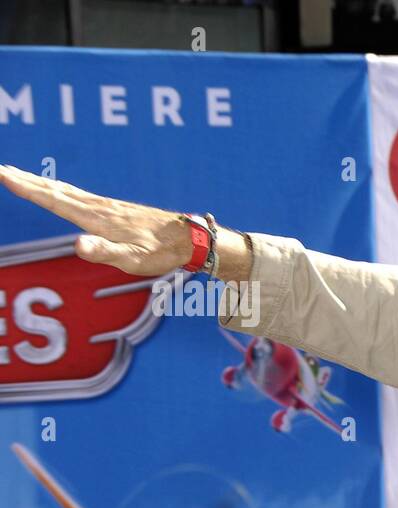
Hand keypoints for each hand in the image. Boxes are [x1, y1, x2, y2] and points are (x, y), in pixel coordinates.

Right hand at [0, 165, 250, 281]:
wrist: (190, 239)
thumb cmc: (162, 252)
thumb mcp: (133, 259)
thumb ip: (105, 252)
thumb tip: (78, 244)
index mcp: (96, 218)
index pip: (53, 199)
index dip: (26, 188)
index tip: (2, 173)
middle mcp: (99, 207)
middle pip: (55, 190)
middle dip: (25, 180)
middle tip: (0, 169)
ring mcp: (107, 207)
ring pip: (66, 190)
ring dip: (40, 182)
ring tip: (19, 176)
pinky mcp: (115, 210)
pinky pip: (79, 195)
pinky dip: (60, 189)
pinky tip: (60, 192)